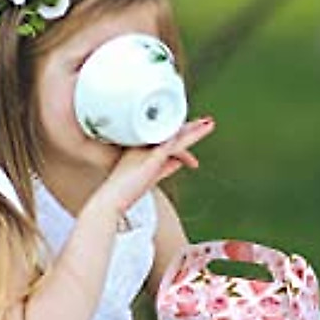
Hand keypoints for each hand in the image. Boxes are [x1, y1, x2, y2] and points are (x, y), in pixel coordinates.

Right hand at [94, 116, 215, 215]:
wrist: (110, 199)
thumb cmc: (127, 189)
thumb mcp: (151, 175)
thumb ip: (166, 166)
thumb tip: (179, 161)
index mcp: (144, 146)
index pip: (167, 135)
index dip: (183, 130)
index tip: (197, 126)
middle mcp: (145, 144)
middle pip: (172, 133)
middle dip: (191, 128)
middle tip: (207, 121)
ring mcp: (147, 149)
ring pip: (174, 137)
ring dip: (194, 131)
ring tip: (208, 125)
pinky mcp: (151, 158)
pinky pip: (170, 146)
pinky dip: (181, 140)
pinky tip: (193, 133)